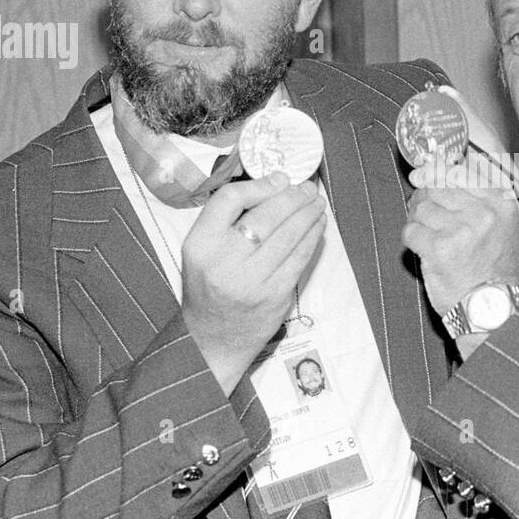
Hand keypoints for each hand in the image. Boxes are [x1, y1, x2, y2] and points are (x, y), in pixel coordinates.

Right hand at [180, 174, 326, 394]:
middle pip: (265, 216)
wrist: (212, 339)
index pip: (229, 199)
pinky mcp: (275, 296)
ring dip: (308, 214)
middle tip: (308, 188)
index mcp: (200, 244)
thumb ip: (227, 218)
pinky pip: (299, 258)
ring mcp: (252, 281)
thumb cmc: (209, 286)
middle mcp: (223, 261)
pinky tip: (318, 226)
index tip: (280, 180)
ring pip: (288, 236)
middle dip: (293, 198)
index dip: (260, 185)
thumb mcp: (201, 249)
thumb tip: (274, 184)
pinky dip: (312, 238)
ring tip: (317, 202)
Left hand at [402, 155, 518, 315]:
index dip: (437, 171)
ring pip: (422, 208)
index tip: (425, 174)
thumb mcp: (502, 228)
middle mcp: (482, 213)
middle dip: (425, 198)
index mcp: (500, 204)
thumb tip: (441, 168)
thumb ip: (478, 199)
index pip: (461, 172)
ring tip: (428, 235)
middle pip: (437, 186)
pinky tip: (423, 249)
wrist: (491, 309)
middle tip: (424, 212)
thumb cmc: (494, 272)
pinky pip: (411, 230)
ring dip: (418, 221)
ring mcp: (459, 229)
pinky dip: (412, 239)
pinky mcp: (438, 248)